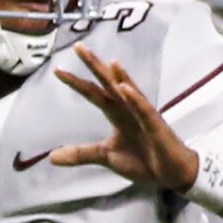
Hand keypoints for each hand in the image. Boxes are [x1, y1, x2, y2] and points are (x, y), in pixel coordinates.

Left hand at [48, 44, 200, 191]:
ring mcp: (143, 116)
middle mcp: (128, 109)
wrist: (171, 174)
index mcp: (116, 113)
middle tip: (78, 47)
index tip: (57, 70)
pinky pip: (145, 111)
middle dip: (94, 65)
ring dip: (119, 76)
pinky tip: (125, 88)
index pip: (93, 93)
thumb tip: (51, 157)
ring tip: (108, 62)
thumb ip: (80, 153)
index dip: (76, 82)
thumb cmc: (143, 160)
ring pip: (129, 91)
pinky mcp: (156, 127)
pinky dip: (135, 99)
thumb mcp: (106, 156)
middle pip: (109, 83)